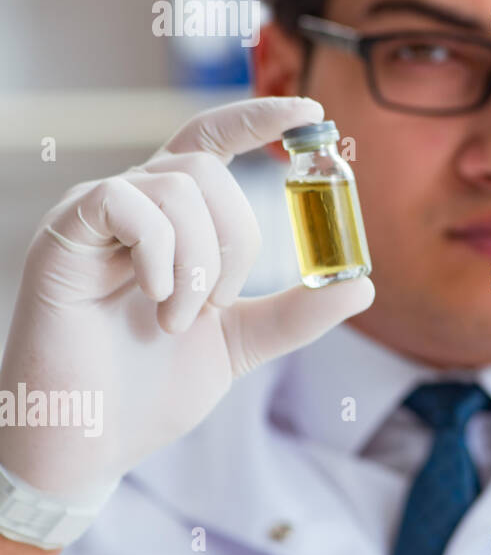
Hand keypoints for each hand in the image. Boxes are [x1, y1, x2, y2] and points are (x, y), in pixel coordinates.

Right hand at [0, 96, 374, 505]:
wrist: (90, 440)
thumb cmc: (152, 388)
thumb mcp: (241, 341)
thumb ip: (297, 312)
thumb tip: (363, 285)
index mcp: (174, 218)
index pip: (214, 140)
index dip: (260, 117)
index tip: (312, 114)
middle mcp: (134, 203)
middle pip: (208, 165)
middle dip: (237, 234)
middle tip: (219, 302)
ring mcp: (95, 216)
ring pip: (179, 183)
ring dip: (200, 258)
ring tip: (179, 318)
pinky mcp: (62, 235)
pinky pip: (127, 201)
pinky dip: (160, 251)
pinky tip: (153, 299)